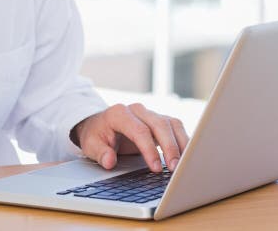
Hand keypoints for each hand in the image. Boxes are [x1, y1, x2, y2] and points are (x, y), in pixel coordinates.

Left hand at [71, 103, 189, 172]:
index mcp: (119, 113)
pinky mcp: (159, 121)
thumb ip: (100, 153)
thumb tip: (109, 161)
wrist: (99, 125)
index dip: (149, 149)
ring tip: (184, 165)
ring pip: (172, 124)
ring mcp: (150, 114)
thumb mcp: (90, 145)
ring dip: (180, 144)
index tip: (156, 168)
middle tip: (174, 168)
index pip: (139, 130)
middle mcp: (137, 110)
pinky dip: (183, 141)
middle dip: (170, 147)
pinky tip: (187, 156)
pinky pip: (175, 128)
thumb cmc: (96, 135)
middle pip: (160, 124)